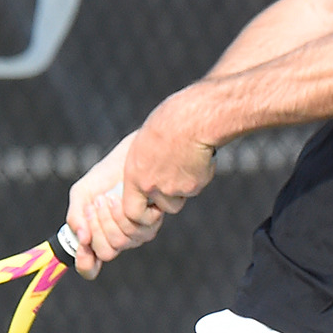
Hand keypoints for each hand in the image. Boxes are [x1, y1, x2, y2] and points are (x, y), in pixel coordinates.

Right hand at [65, 132, 163, 278]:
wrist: (131, 156)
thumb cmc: (105, 176)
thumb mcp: (82, 194)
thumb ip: (75, 217)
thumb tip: (82, 239)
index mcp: (97, 237)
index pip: (90, 266)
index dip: (85, 263)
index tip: (82, 247)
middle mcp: (116, 240)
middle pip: (106, 252)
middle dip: (97, 227)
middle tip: (94, 204)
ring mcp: (135, 234)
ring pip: (120, 242)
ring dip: (109, 219)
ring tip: (106, 197)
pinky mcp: (150, 223)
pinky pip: (136, 230)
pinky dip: (123, 213)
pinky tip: (120, 196)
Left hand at [121, 88, 217, 225]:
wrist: (192, 120)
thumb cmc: (169, 122)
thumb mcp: (145, 143)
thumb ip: (145, 164)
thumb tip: (151, 172)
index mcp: (135, 174)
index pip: (132, 212)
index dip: (144, 213)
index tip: (152, 205)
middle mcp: (152, 185)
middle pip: (164, 206)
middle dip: (172, 198)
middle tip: (178, 180)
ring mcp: (173, 188)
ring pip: (181, 198)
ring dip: (186, 186)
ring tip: (188, 159)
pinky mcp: (193, 186)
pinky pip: (197, 186)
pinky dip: (200, 174)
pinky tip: (200, 155)